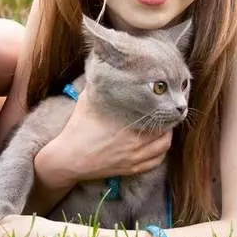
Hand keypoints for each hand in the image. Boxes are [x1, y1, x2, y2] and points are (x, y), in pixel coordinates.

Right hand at [44, 88, 172, 182]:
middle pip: (165, 134)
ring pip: (163, 149)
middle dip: (168, 123)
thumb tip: (104, 66)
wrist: (68, 159)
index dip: (163, 109)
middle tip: (165, 114)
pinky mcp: (130, 169)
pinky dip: (160, 154)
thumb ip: (99, 85)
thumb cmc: (77, 129)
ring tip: (163, 128)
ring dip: (166, 138)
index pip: (157, 118)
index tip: (163, 102)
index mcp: (127, 127)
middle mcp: (134, 145)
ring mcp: (133, 159)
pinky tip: (156, 146)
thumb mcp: (87, 101)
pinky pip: (155, 163)